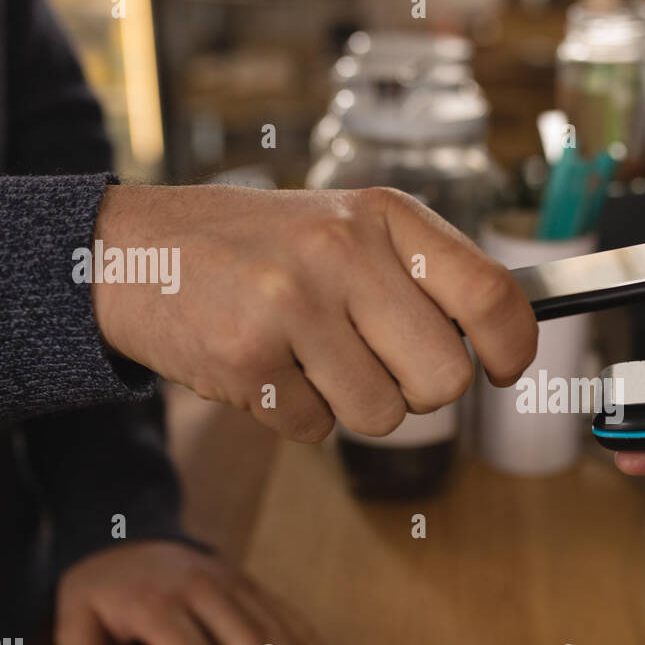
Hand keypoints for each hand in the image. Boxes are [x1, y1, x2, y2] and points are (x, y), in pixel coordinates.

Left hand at [54, 541, 334, 644]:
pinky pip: (282, 608)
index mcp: (157, 602)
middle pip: (243, 642)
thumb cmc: (100, 589)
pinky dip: (305, 638)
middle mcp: (201, 588)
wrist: (125, 531)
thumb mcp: (72, 623)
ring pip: (270, 626)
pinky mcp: (246, 580)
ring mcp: (229, 580)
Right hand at [90, 184, 537, 440]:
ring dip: (351, 404)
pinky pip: (317, 429)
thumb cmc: (259, 249)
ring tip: (307, 357)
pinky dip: (296, 413)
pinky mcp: (248, 358)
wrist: (132, 250)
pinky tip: (265, 366)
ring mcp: (293, 304)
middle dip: (417, 391)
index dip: (512, 347)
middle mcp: (344, 251)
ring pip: (382, 416)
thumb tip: (505, 344)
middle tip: (374, 363)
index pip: (491, 293)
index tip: (502, 368)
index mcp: (383, 215)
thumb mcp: (347, 228)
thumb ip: (422, 276)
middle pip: (444, 379)